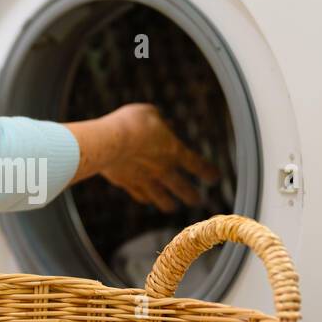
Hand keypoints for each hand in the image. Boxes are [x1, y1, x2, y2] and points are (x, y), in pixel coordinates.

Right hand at [66, 104, 219, 212]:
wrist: (107, 142)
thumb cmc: (130, 123)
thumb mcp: (149, 113)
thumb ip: (160, 120)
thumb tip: (165, 123)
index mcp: (173, 151)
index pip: (197, 165)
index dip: (208, 172)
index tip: (214, 177)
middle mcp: (162, 169)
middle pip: (182, 188)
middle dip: (191, 196)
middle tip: (197, 201)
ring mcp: (145, 180)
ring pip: (161, 198)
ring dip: (168, 204)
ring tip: (172, 208)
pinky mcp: (127, 184)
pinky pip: (140, 196)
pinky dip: (145, 198)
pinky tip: (146, 199)